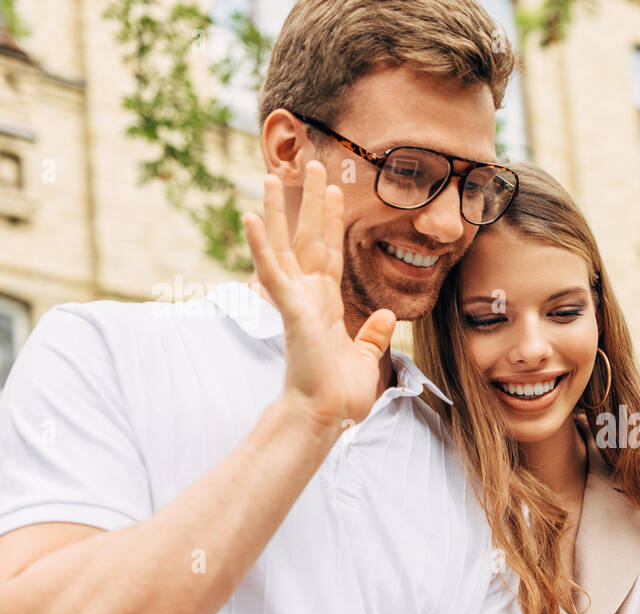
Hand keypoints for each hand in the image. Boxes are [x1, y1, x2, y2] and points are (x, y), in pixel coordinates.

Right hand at [243, 161, 396, 434]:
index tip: (335, 191)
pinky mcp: (290, 310)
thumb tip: (383, 315)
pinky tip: (251, 218)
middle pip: (308, 238)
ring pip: (285, 245)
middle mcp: (308, 296)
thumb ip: (372, 334)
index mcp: (325, 304)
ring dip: (279, 209)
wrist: (327, 417)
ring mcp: (296, 301)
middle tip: (312, 164)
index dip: (332, 221)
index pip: (329, 252)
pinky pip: (273, 272)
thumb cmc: (341, 395)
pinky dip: (262, 245)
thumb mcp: (366, 358)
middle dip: (310, 201)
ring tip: (271, 174)